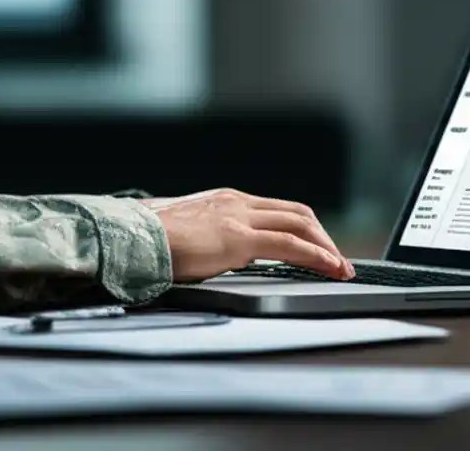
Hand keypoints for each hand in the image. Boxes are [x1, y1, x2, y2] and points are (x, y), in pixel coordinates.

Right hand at [141, 188, 354, 282]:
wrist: (130, 239)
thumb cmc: (149, 241)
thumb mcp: (188, 234)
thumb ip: (209, 239)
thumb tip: (219, 256)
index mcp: (225, 200)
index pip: (277, 210)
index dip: (304, 229)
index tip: (317, 246)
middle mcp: (236, 202)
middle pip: (297, 213)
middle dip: (323, 236)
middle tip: (336, 260)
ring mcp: (238, 217)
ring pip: (300, 224)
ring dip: (326, 247)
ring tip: (340, 268)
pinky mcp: (238, 238)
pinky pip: (291, 246)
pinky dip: (317, 257)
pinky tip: (330, 269)